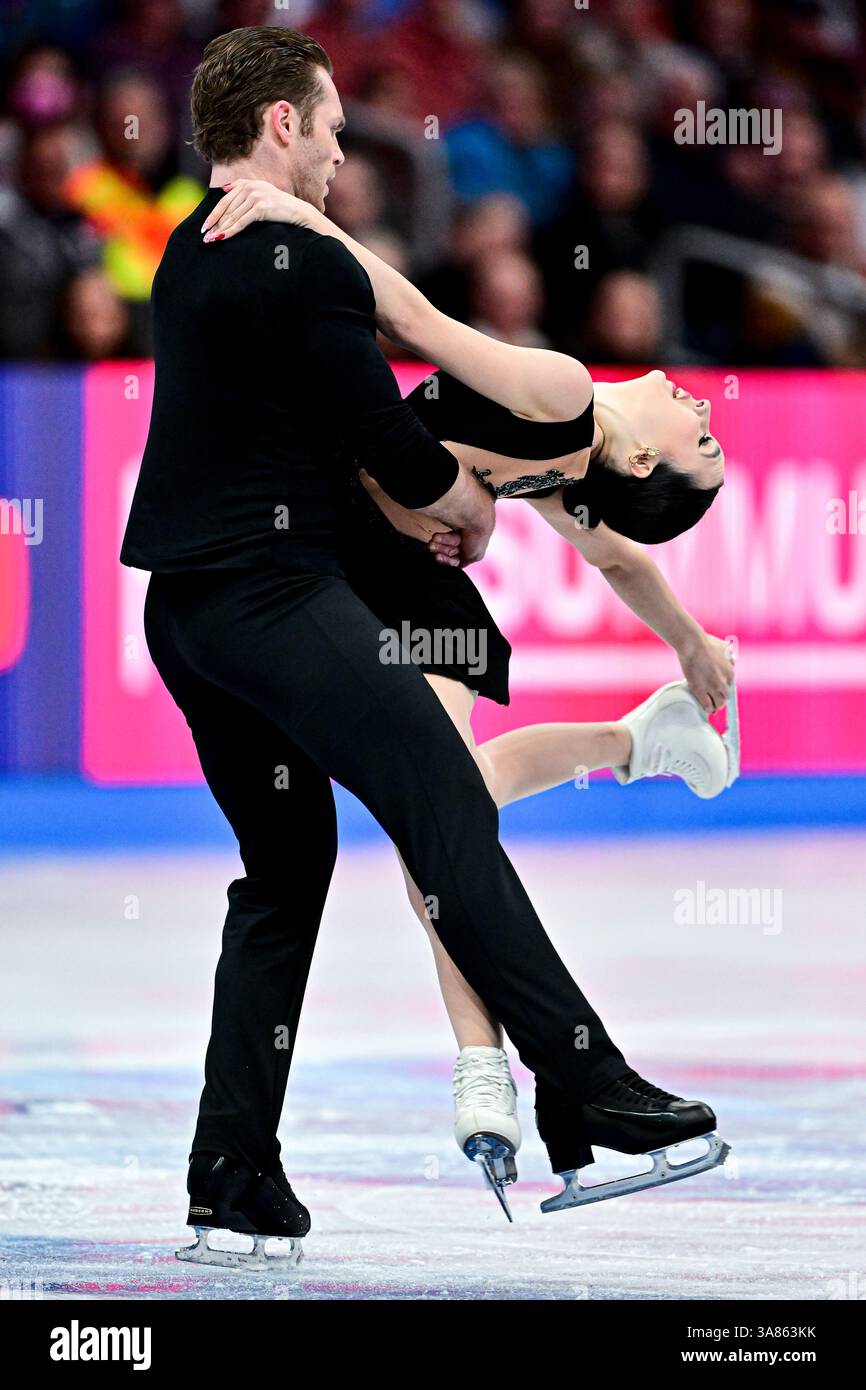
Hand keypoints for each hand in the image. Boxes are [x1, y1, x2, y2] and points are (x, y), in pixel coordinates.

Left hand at [201, 180, 321, 240]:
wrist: (299, 212)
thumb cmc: (281, 206)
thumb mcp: (262, 191)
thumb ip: (243, 187)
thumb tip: (224, 188)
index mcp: (248, 183)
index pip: (225, 200)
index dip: (213, 214)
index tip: (205, 226)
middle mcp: (250, 187)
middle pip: (227, 209)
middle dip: (215, 224)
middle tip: (204, 236)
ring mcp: (255, 196)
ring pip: (233, 216)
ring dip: (220, 230)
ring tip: (211, 240)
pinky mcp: (260, 207)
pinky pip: (241, 222)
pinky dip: (231, 231)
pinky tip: (222, 238)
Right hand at [424, 466, 494, 565]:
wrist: (476, 513)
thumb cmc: (465, 503)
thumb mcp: (452, 501)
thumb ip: (444, 498)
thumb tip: (429, 484)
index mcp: (470, 523)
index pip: (453, 535)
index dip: (442, 538)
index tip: (433, 537)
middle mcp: (472, 535)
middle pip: (452, 546)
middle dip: (440, 546)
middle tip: (432, 543)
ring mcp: (474, 546)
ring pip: (453, 555)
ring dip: (441, 552)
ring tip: (434, 547)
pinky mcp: (474, 556)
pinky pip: (458, 564)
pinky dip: (448, 561)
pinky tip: (441, 556)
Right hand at [677, 632, 734, 712]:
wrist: (693, 644)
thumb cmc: (706, 643)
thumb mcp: (725, 648)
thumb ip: (730, 657)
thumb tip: (732, 662)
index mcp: (730, 672)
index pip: (730, 685)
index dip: (724, 688)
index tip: (720, 691)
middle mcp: (723, 682)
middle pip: (725, 696)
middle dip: (721, 699)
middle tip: (717, 701)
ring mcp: (711, 687)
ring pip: (718, 703)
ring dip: (716, 706)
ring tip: (713, 708)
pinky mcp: (699, 690)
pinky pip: (706, 704)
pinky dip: (708, 708)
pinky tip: (706, 709)